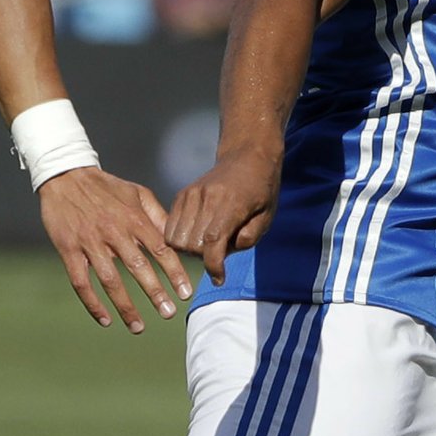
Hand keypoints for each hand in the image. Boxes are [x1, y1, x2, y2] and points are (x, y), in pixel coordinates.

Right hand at [38, 166, 189, 332]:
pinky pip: (80, 282)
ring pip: (110, 280)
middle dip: (155, 293)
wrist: (66, 175)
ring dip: (125, 306)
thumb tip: (179, 239)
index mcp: (133, 218)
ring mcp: (89, 242)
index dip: (174, 273)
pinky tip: (104, 320)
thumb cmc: (107, 187)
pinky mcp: (68, 250)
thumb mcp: (137, 193)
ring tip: (139, 327)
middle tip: (168, 314)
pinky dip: (92, 304)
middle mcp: (113, 232)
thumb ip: (158, 216)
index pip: (160, 249)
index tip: (185, 293)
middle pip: (137, 267)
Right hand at [163, 146, 281, 283]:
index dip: (214, 266)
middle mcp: (206, 198)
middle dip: (203, 258)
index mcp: (231, 204)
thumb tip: (224, 255)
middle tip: (217, 253)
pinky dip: (179, 238)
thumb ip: (248, 238)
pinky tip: (195, 235)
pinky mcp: (182, 195)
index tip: (220, 279)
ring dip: (189, 249)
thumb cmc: (260, 189)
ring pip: (176, 238)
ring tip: (205, 244)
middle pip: (192, 244)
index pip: (213, 242)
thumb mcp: (266, 217)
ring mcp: (191, 195)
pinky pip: (170, 227)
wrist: (246, 157)